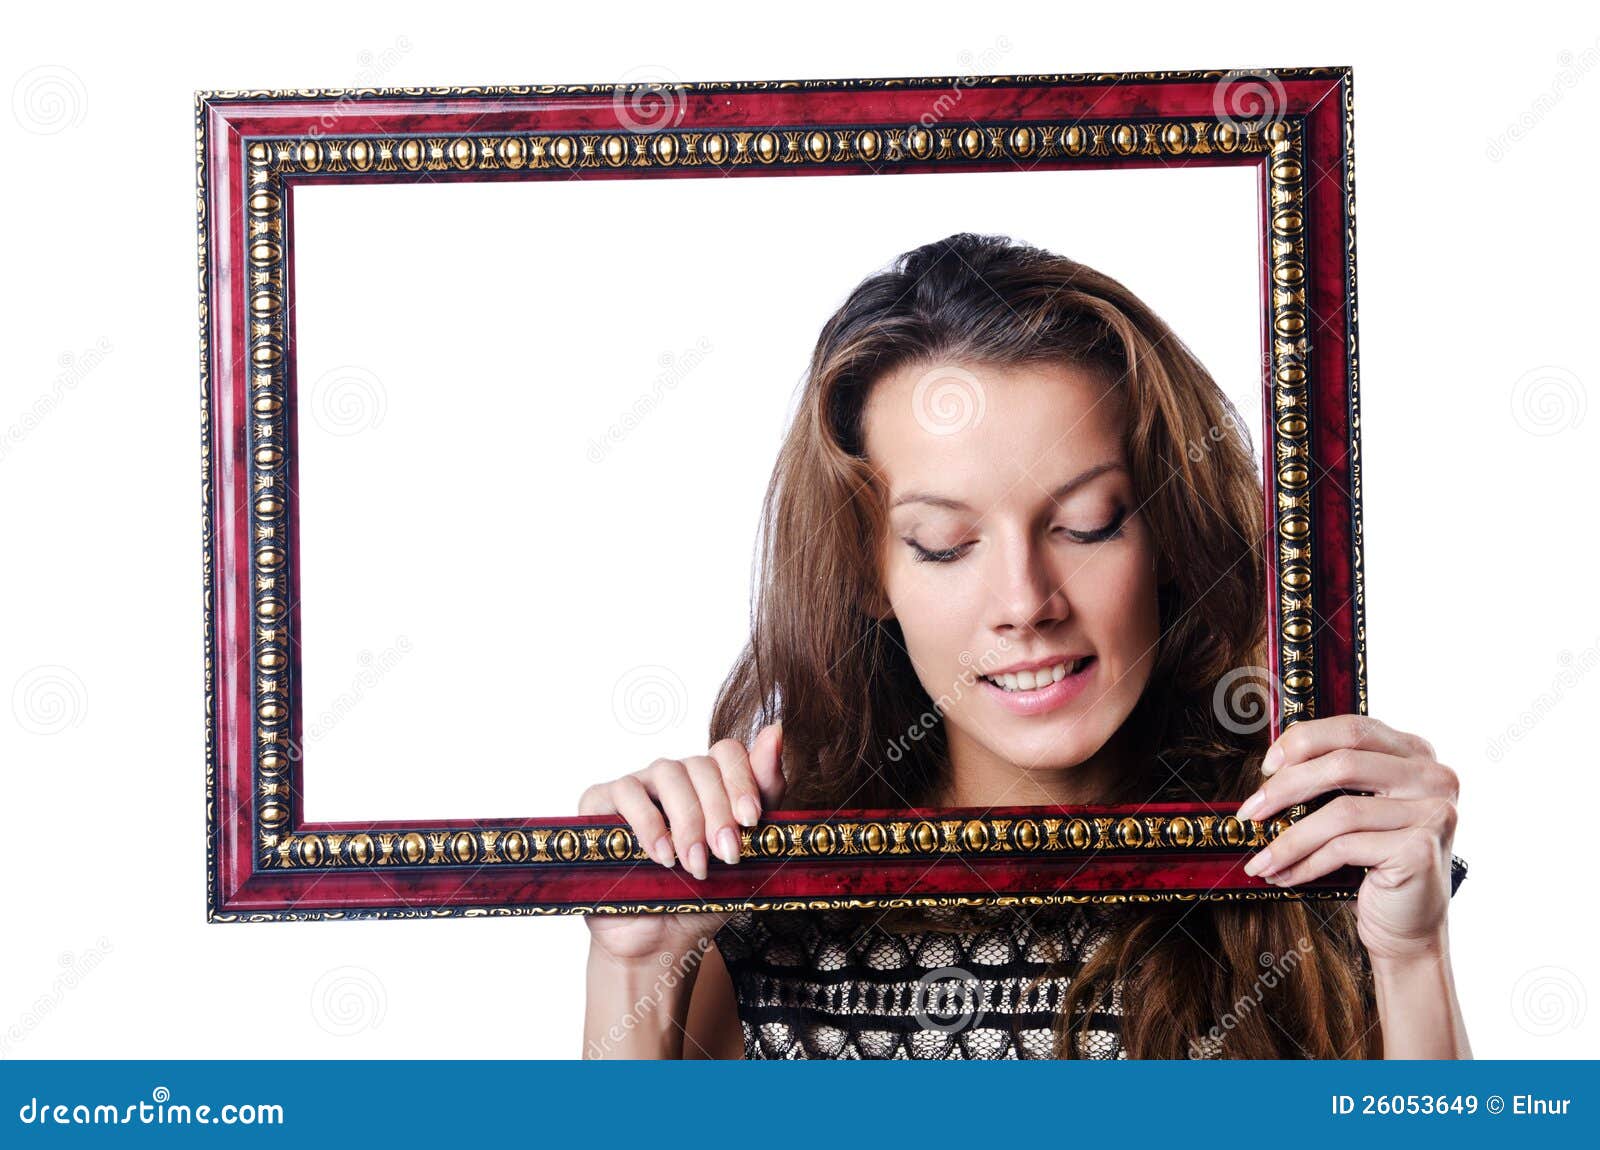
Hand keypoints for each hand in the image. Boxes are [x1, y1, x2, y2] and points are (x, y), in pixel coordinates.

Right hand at [578, 722, 785, 964]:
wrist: (661, 940)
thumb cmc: (704, 894)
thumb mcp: (747, 851)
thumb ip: (765, 794)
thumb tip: (776, 730)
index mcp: (708, 782)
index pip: (727, 752)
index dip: (742, 779)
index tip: (752, 820)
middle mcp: (674, 778)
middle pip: (700, 765)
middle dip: (719, 812)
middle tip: (727, 854)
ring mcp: (637, 787)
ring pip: (667, 772)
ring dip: (687, 820)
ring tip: (694, 863)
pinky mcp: (601, 804)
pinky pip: (625, 792)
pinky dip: (648, 823)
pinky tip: (663, 855)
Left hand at [1233, 714, 1458, 963]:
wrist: (1408, 927)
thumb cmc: (1372, 864)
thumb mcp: (1355, 811)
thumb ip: (1331, 779)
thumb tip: (1269, 767)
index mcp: (1416, 755)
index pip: (1353, 729)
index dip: (1303, 741)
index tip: (1266, 766)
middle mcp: (1434, 777)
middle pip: (1343, 764)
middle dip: (1285, 788)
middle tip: (1250, 812)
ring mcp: (1434, 812)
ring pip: (1341, 812)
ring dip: (1289, 838)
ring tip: (1260, 858)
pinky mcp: (1421, 849)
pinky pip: (1346, 847)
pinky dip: (1306, 862)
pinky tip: (1286, 875)